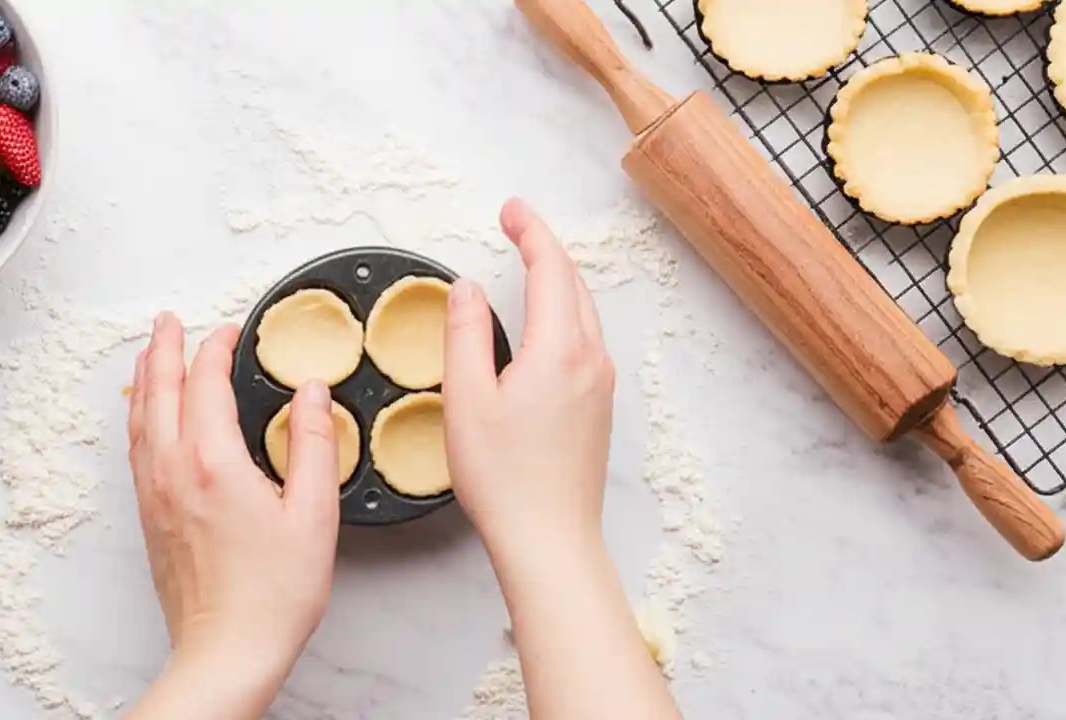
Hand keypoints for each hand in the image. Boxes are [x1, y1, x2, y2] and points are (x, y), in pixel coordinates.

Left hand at [127, 314, 339, 718]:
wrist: (228, 650)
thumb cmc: (274, 593)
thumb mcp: (314, 513)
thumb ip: (314, 444)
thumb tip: (312, 394)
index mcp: (213, 463)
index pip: (206, 384)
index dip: (217, 349)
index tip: (232, 332)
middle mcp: (173, 472)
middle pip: (158, 391)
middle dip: (164, 349)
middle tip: (168, 321)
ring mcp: (154, 495)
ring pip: (139, 419)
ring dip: (145, 378)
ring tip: (151, 354)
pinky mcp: (149, 517)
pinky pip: (136, 449)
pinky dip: (140, 416)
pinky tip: (148, 417)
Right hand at [442, 200, 679, 719]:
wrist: (550, 538)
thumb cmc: (503, 477)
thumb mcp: (466, 399)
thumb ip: (466, 334)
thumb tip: (469, 289)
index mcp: (558, 350)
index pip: (550, 270)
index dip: (531, 231)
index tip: (511, 210)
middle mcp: (589, 360)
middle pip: (574, 284)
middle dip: (546, 248)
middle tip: (516, 225)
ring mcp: (600, 384)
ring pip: (585, 311)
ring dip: (559, 279)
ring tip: (531, 262)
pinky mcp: (598, 407)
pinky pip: (587, 340)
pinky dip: (566, 312)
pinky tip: (547, 322)